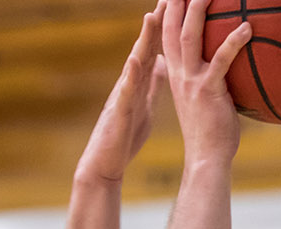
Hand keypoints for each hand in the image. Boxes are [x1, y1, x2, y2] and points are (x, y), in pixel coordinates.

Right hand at [76, 2, 168, 183]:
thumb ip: (152, 84)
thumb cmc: (126, 135)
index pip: (153, 48)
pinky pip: (126, 91)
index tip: (175, 4)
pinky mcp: (119, 112)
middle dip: (154, 23)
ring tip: (151, 17)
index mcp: (138, 81)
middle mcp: (129, 83)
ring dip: (142, 40)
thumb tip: (163, 63)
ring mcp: (123, 95)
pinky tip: (135, 59)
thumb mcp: (145, 105)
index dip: (164, 26)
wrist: (106, 162)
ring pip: (134, 62)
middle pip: (144, 47)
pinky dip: (130, 74)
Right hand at [162, 0, 250, 166]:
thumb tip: (222, 69)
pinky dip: (234, 41)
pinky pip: (222, 59)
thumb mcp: (203, 101)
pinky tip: (248, 27)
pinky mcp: (208, 90)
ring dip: (199, 9)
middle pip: (172, 27)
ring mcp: (190, 80)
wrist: (206, 158)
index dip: (168, 12)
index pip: (166, 35)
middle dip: (176, 1)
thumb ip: (206, 80)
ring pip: (190, 36)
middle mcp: (178, 73)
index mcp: (175, 74)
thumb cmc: (210, 132)